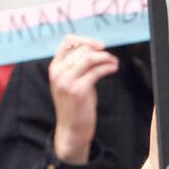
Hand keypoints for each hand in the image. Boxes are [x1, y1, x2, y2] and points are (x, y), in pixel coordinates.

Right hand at [48, 35, 118, 164]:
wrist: (72, 128)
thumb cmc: (74, 104)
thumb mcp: (70, 81)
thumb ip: (76, 66)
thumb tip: (94, 49)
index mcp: (54, 68)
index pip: (67, 42)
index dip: (85, 40)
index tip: (99, 45)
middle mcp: (58, 73)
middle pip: (82, 49)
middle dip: (100, 51)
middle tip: (111, 57)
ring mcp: (66, 82)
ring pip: (89, 58)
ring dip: (106, 58)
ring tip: (113, 62)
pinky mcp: (78, 90)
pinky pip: (96, 71)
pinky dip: (108, 67)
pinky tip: (113, 69)